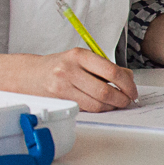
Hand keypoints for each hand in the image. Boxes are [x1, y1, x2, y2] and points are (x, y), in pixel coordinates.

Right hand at [22, 48, 137, 111]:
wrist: (30, 75)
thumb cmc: (59, 66)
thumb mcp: (81, 59)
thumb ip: (104, 66)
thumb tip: (128, 78)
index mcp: (79, 55)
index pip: (111, 71)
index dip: (127, 84)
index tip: (132, 90)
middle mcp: (70, 70)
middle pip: (105, 91)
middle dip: (122, 99)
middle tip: (127, 100)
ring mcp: (63, 87)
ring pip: (97, 104)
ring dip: (112, 106)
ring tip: (116, 103)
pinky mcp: (61, 101)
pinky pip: (87, 109)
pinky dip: (99, 109)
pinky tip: (102, 105)